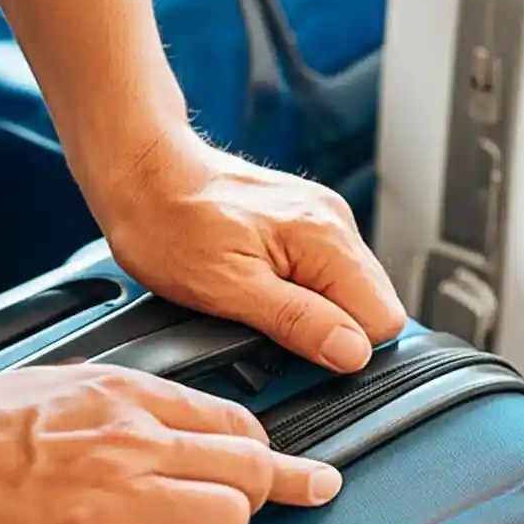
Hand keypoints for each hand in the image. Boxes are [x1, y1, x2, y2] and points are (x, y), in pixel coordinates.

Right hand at [0, 365, 341, 523]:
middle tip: (238, 512)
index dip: (263, 454)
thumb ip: (122, 405)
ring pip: (231, 517)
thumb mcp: (60, 385)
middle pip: (252, 468)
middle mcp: (135, 439)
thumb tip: (164, 428)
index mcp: (127, 395)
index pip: (235, 421)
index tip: (287, 472)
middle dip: (259, 495)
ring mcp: (120, 495)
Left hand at [86, 131, 406, 373]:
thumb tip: (353, 352)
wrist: (140, 171)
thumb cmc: (168, 223)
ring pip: (343, 292)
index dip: (344, 347)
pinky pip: (319, 272)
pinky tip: (254, 283)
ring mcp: (318, 218)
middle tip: (266, 325)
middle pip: (368, 306)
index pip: (383, 319)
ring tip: (254, 300)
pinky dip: (293, 289)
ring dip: (307, 310)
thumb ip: (299, 322)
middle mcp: (333, 222)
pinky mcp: (299, 220)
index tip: (299, 349)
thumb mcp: (228, 289)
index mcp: (326, 238)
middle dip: (325, 329)